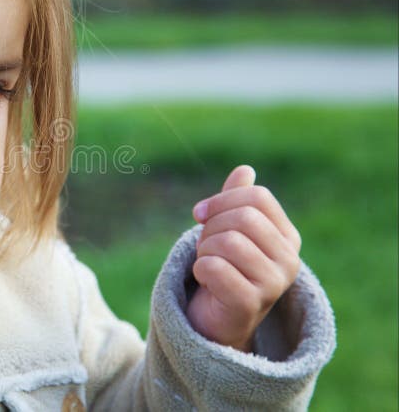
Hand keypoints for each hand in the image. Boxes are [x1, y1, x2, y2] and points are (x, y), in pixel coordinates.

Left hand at [186, 165, 301, 351]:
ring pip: (228, 242)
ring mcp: (274, 284)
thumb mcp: (230, 230)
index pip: (258, 197)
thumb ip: (237, 200)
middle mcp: (289, 260)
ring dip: (204, 250)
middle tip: (205, 247)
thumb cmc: (224, 269)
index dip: (222, 200)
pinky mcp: (251, 304)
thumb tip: (245, 169)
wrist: (217, 320)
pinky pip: (214, 268)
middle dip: (211, 228)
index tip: (201, 214)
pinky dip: (200, 270)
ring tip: (208, 265)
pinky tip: (207, 283)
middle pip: (243, 218)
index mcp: (288, 237)